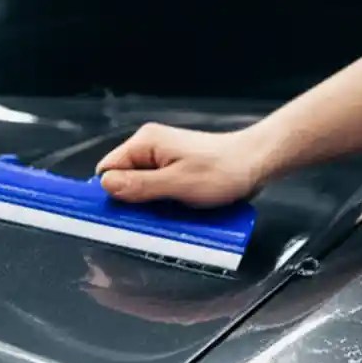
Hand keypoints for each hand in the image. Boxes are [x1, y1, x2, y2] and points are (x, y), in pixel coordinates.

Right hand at [96, 123, 269, 206]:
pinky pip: (156, 187)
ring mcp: (162, 157)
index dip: (110, 194)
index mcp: (145, 143)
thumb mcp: (178, 184)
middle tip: (148, 219)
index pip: (107, 169)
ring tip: (166, 214)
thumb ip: (140, 186)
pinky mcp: (174, 168)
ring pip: (139, 186)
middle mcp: (149, 146)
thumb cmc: (222, 172)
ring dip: (148, 204)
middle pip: (122, 179)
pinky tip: (175, 210)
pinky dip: (162, 201)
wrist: (256, 162)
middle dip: (131, 201)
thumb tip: (105, 186)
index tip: (119, 216)